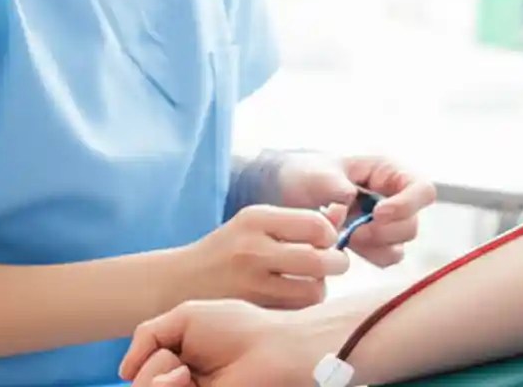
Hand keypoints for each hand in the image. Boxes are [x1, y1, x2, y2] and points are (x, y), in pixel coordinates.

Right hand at [119, 300, 319, 386]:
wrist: (272, 350)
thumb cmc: (237, 328)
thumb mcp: (185, 318)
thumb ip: (148, 336)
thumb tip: (124, 372)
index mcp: (179, 357)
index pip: (140, 367)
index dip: (144, 359)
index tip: (170, 350)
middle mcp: (181, 380)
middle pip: (139, 383)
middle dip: (151, 370)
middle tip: (181, 364)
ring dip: (156, 379)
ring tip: (185, 373)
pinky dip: (164, 385)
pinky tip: (187, 380)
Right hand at [185, 205, 349, 309]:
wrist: (179, 281)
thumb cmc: (227, 250)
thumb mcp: (256, 224)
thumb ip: (299, 220)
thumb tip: (343, 213)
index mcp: (256, 219)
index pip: (316, 225)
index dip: (330, 235)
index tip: (324, 240)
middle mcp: (253, 249)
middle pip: (321, 260)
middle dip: (336, 263)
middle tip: (332, 264)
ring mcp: (252, 283)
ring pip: (314, 290)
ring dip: (320, 287)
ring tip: (308, 282)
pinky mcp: (252, 309)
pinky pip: (297, 310)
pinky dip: (302, 305)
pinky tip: (291, 297)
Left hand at [278, 153, 437, 266]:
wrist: (286, 193)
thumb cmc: (306, 174)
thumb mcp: (316, 173)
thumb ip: (334, 184)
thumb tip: (351, 198)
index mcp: (388, 171)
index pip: (422, 189)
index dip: (407, 205)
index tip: (378, 214)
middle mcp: (395, 196)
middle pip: (412, 224)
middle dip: (382, 232)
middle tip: (352, 231)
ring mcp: (388, 221)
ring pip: (400, 244)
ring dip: (374, 245)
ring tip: (344, 235)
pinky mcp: (377, 242)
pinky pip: (387, 257)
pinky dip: (369, 255)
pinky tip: (346, 243)